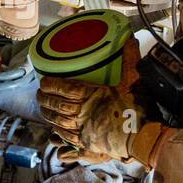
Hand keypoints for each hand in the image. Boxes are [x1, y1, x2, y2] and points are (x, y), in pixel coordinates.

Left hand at [37, 38, 146, 159]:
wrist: (143, 138)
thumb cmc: (137, 110)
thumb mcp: (133, 81)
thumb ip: (130, 60)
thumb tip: (130, 39)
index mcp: (90, 95)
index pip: (63, 87)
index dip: (50, 84)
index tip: (43, 81)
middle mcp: (81, 112)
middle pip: (56, 105)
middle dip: (45, 99)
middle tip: (39, 94)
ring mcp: (82, 130)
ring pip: (57, 122)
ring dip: (48, 115)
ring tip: (43, 109)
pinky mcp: (87, 143)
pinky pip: (66, 138)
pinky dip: (58, 132)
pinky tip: (55, 129)